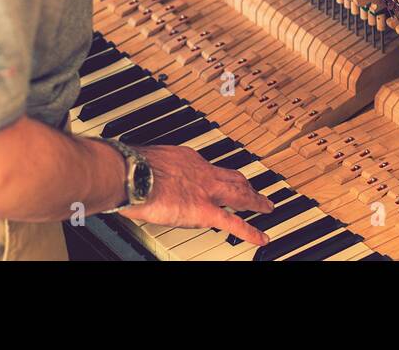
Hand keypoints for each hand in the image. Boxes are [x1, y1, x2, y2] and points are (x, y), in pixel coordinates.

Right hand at [119, 144, 274, 245]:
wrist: (134, 174)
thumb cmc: (131, 169)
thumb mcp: (144, 164)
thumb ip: (149, 173)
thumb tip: (139, 181)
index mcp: (187, 160)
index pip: (209, 169)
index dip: (218, 176)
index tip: (219, 179)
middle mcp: (202, 172)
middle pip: (232, 177)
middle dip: (246, 184)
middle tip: (256, 190)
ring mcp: (206, 192)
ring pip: (240, 195)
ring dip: (256, 201)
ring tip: (267, 207)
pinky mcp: (205, 212)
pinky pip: (234, 223)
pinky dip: (251, 231)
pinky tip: (261, 237)